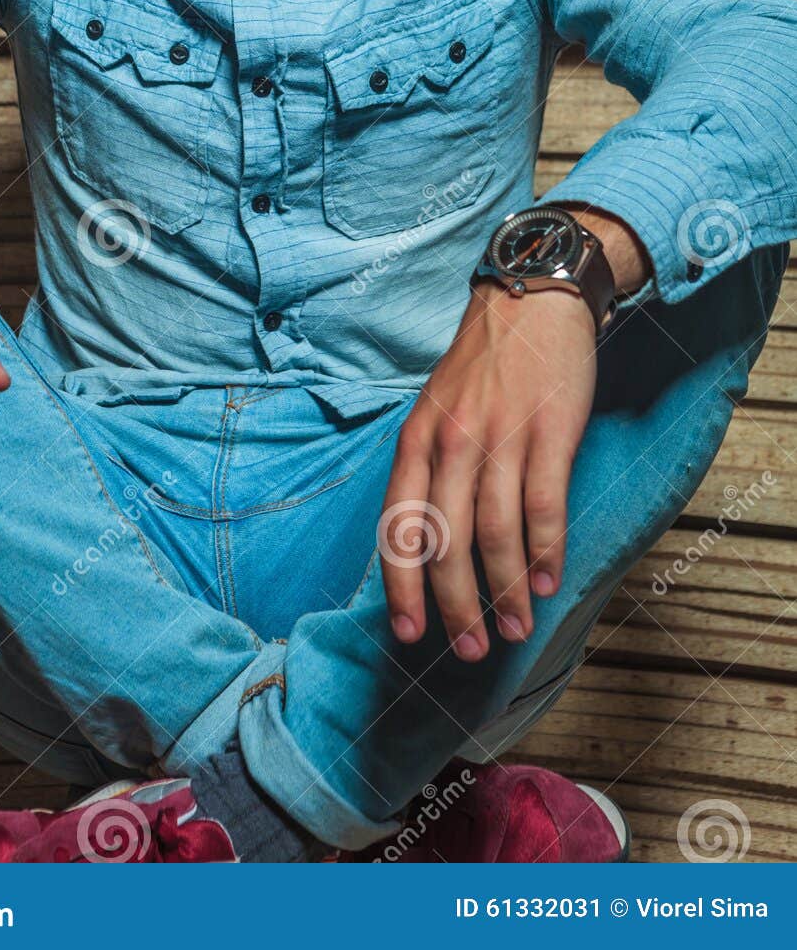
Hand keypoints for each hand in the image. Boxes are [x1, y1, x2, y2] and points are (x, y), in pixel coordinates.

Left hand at [379, 280, 596, 654]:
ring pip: (496, 534)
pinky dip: (546, 552)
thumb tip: (429, 542)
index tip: (409, 632)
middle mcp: (450, 442)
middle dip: (456, 607)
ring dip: (507, 591)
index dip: (402, 585)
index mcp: (415, 439)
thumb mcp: (436, 408)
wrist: (533, 299)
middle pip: (447, 543)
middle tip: (472, 650)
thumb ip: (430, 467)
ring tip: (517, 627)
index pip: (399, 525)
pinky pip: (544, 507)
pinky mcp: (549, 433)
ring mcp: (501, 437)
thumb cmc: (484, 364)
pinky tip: (549, 581)